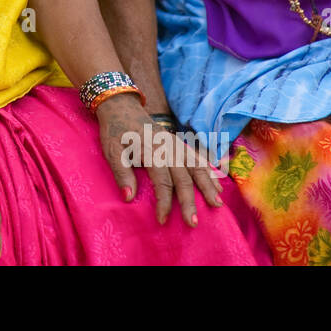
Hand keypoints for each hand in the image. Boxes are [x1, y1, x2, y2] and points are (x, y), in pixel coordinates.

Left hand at [95, 93, 222, 226]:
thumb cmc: (115, 131)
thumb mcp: (112, 150)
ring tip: (217, 204)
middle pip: (183, 177)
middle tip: (193, 222)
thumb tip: (129, 198)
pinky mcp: (179, 143)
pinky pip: (198, 158)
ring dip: (207, 186)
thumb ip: (121, 173)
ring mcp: (176, 144)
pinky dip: (209, 172)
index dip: (163, 201)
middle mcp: (168, 147)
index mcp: (151, 150)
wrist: (122, 107)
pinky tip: (218, 184)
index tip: (162, 220)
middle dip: (190, 201)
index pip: (162, 181)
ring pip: (196, 167)